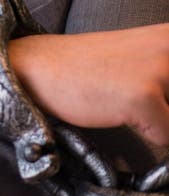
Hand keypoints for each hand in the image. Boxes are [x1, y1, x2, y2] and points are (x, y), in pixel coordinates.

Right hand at [0, 23, 168, 146]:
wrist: (39, 67)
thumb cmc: (86, 66)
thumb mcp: (140, 57)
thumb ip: (165, 72)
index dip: (167, 97)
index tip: (153, 98)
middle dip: (164, 108)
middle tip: (132, 97)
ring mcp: (159, 69)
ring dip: (158, 121)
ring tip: (126, 102)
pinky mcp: (145, 97)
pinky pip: (167, 138)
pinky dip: (146, 136)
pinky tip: (117, 112)